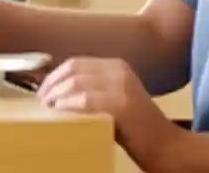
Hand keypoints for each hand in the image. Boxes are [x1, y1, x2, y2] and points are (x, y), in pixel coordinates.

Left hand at [38, 57, 182, 162]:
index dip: (54, 77)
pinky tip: (60, 113)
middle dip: (51, 86)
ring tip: (48, 109)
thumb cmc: (136, 128)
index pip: (75, 63)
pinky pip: (86, 100)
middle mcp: (119, 71)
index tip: (43, 93)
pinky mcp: (121, 106)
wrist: (166, 147)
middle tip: (42, 103)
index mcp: (117, 66)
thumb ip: (93, 90)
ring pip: (76, 83)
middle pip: (73, 70)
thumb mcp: (115, 99)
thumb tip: (58, 92)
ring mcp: (121, 87)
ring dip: (56, 96)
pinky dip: (68, 105)